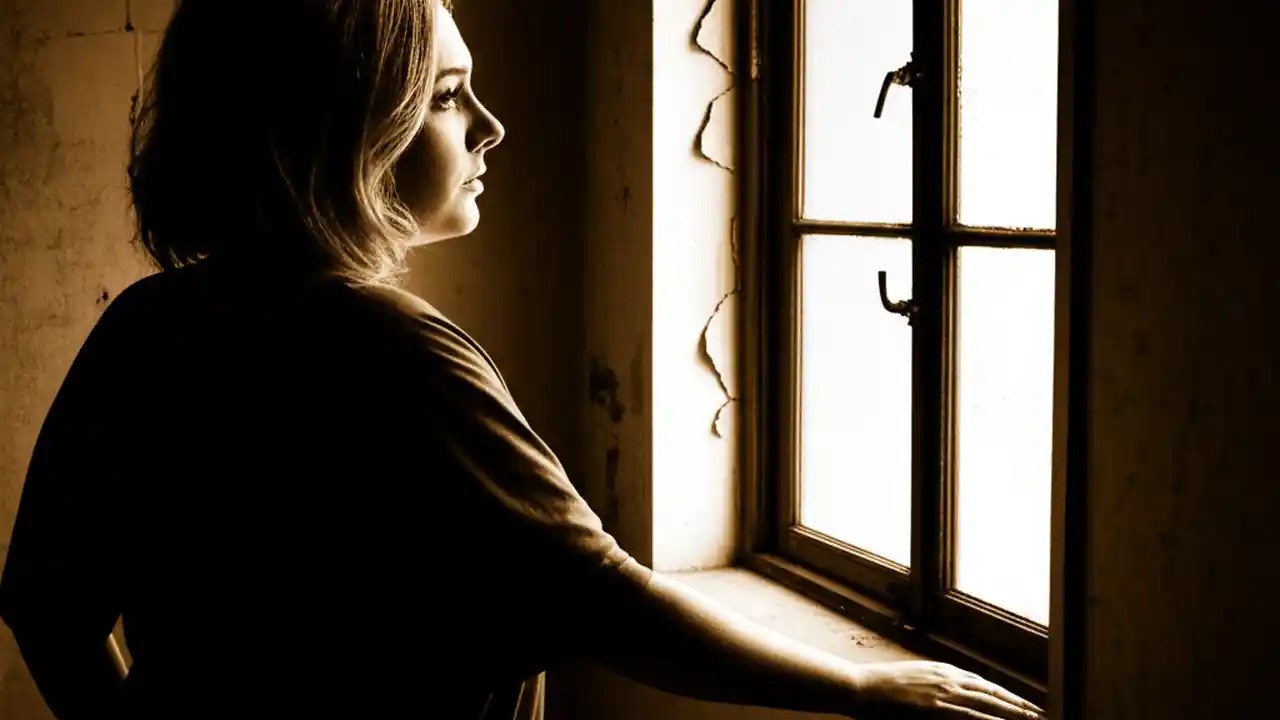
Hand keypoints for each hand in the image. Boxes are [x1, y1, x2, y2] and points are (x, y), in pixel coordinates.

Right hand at [848, 661, 1044, 718]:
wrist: (861, 687)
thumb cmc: (882, 686)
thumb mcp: (914, 677)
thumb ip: (937, 684)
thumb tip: (956, 691)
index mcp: (943, 671)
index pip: (984, 685)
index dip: (1006, 696)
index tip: (1024, 704)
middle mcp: (948, 680)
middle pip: (992, 694)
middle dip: (1019, 705)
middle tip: (1041, 714)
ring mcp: (943, 696)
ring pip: (987, 705)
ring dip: (1013, 714)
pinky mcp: (936, 710)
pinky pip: (971, 716)